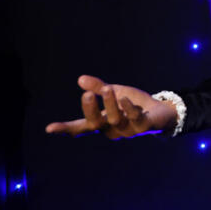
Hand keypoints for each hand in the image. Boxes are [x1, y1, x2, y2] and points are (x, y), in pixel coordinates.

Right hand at [46, 75, 177, 138]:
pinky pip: (135, 119)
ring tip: (108, 89)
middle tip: (86, 94)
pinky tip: (125, 99)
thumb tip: (80, 79)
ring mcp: (127, 130)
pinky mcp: (143, 127)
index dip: (65, 128)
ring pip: (115, 119)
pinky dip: (129, 109)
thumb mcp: (115, 92)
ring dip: (110, 103)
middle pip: (96, 124)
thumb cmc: (134, 103)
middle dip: (90, 110)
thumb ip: (99, 87)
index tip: (49, 128)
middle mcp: (111, 129)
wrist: (161, 111)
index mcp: (102, 122)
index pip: (81, 127)